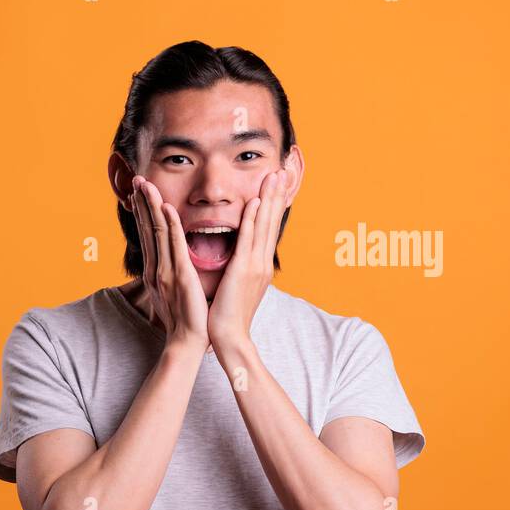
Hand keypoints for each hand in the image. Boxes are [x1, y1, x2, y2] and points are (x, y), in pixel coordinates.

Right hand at [131, 175, 208, 354]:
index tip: (140, 192)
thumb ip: (171, 273)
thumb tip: (172, 262)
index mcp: (157, 269)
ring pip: (156, 232)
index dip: (143, 212)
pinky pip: (173, 247)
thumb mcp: (174, 290)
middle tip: (137, 180)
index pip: (148, 234)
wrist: (188, 341)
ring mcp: (166, 271)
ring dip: (151, 207)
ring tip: (146, 185)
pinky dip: (169, 227)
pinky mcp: (180, 276)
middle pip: (147, 228)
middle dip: (142, 203)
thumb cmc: (185, 318)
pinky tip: (166, 209)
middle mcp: (156, 267)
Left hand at [207, 168, 289, 351]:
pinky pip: (247, 240)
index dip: (272, 206)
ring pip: (262, 225)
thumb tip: (240, 259)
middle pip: (270, 222)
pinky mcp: (242, 271)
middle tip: (281, 170)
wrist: (229, 338)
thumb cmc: (228, 315)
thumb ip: (240, 269)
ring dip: (268, 199)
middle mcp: (261, 262)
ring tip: (273, 176)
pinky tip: (255, 202)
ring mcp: (254, 265)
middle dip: (276, 195)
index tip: (275, 185)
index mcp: (259, 265)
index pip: (267, 229)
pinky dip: (252, 220)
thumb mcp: (238, 287)